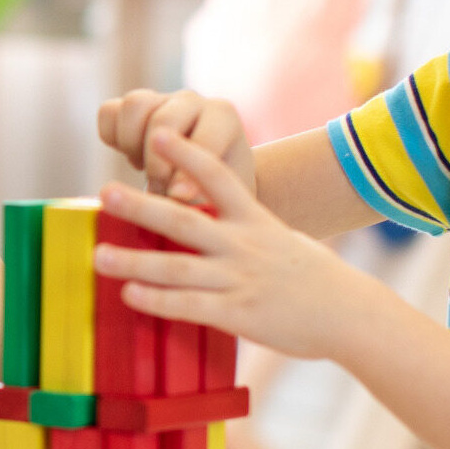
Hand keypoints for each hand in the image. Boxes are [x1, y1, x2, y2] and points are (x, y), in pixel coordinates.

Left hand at [93, 130, 383, 360]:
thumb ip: (243, 228)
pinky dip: (157, 300)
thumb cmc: (312, 277)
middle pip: (184, 221)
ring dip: (135, 261)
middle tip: (104, 193)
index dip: (187, 153)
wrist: (351, 314)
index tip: (158, 133)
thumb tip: (205, 219)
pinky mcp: (239, 315)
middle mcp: (243, 245)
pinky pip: (190, 307)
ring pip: (178, 268)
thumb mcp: (280, 239)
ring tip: (98, 256)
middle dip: (141, 207)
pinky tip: (128, 295)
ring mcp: (240, 280)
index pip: (218, 177)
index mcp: (254, 220)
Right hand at [98, 88, 254, 203]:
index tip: (178, 197)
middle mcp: (192, 101)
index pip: (203, 136)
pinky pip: (108, 112)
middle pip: (163, 119)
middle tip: (160, 189)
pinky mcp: (132, 107)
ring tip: (144, 169)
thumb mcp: (215, 194)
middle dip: (156, 162)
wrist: (201, 177)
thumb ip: (199, 195)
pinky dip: (112, 137)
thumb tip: (173, 196)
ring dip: (132, 144)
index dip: (187, 170)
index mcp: (222, 116)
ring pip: (133, 105)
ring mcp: (160, 99)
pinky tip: (133, 157)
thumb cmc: (213, 189)